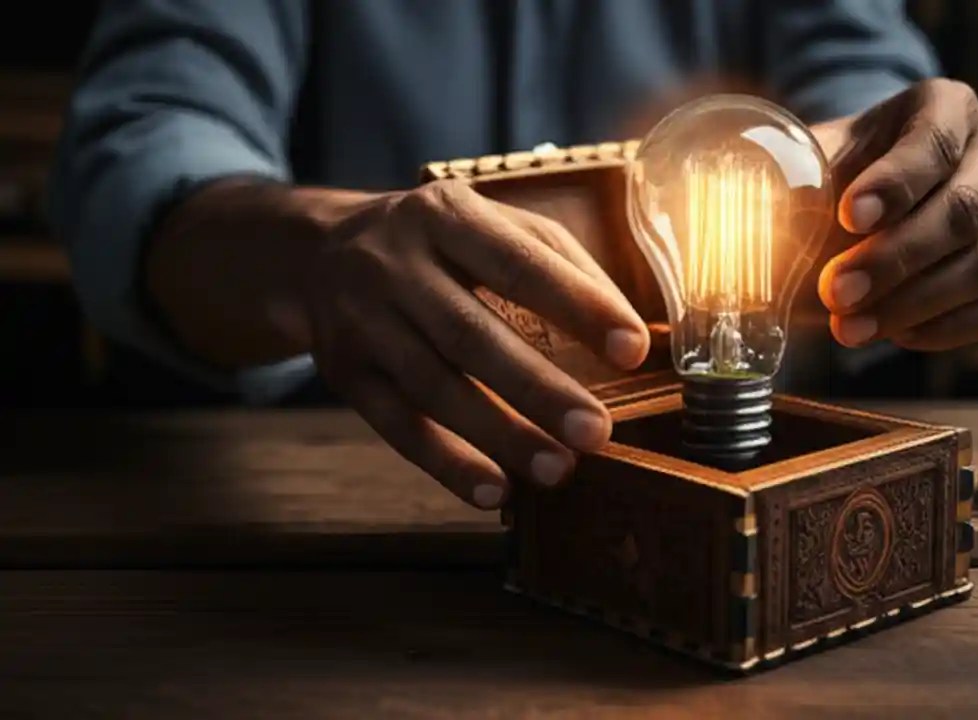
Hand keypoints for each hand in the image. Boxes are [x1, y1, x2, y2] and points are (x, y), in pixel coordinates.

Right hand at [303, 180, 649, 508]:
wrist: (321, 254)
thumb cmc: (443, 246)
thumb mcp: (494, 226)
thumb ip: (563, 268)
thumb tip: (634, 336)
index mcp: (446, 215)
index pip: (519, 260)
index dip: (578, 305)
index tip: (634, 350)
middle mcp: (394, 263)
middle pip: (469, 332)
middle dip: (537, 388)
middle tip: (596, 433)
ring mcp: (362, 320)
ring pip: (432, 385)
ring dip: (498, 434)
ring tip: (557, 470)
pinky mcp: (343, 372)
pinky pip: (396, 425)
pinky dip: (446, 462)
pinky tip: (493, 489)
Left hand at [816, 78, 977, 350]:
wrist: (899, 190)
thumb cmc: (854, 168)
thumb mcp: (825, 152)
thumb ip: (795, 176)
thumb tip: (752, 221)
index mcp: (949, 109)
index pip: (933, 143)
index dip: (894, 184)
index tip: (848, 217)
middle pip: (961, 213)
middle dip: (894, 260)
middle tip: (835, 292)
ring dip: (912, 305)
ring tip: (849, 328)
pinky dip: (944, 330)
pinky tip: (892, 335)